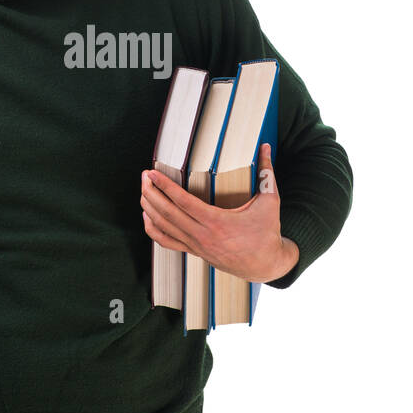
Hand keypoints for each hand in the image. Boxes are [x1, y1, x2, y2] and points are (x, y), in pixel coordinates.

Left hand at [141, 143, 298, 282]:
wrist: (266, 265)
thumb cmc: (267, 232)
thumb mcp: (270, 201)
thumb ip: (266, 172)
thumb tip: (266, 147)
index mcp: (217, 222)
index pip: (182, 201)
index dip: (164, 186)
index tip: (153, 173)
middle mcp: (202, 236)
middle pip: (167, 213)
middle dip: (151, 193)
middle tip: (143, 177)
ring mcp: (196, 246)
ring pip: (163, 228)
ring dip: (149, 208)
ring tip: (143, 191)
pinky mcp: (195, 252)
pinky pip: (167, 242)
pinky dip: (153, 230)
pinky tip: (147, 216)